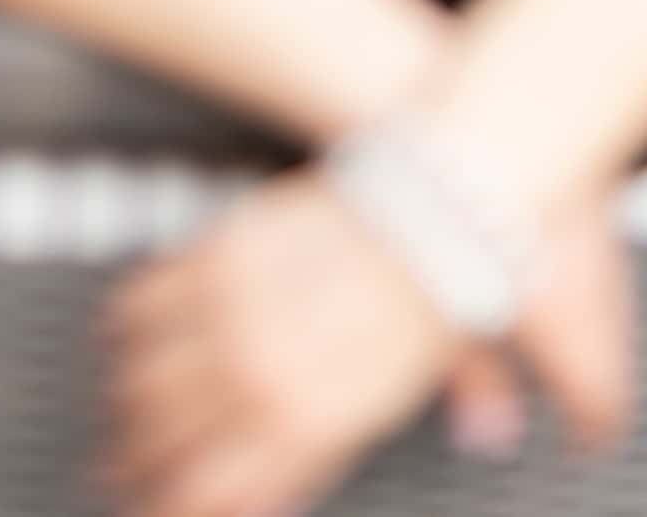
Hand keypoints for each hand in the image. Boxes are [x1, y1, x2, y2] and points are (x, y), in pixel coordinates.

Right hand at [101, 172, 636, 516]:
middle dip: (140, 472)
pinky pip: (159, 299)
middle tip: (118, 486)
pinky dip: (134, 327)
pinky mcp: (235, 243)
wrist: (462, 164)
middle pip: (171, 440)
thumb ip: (515, 399)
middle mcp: (269, 367)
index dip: (187, 511)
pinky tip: (126, 340)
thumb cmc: (492, 263)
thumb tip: (532, 431)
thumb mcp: (524, 352)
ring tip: (114, 430)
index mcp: (325, 417)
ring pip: (150, 374)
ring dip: (128, 408)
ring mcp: (244, 304)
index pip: (225, 490)